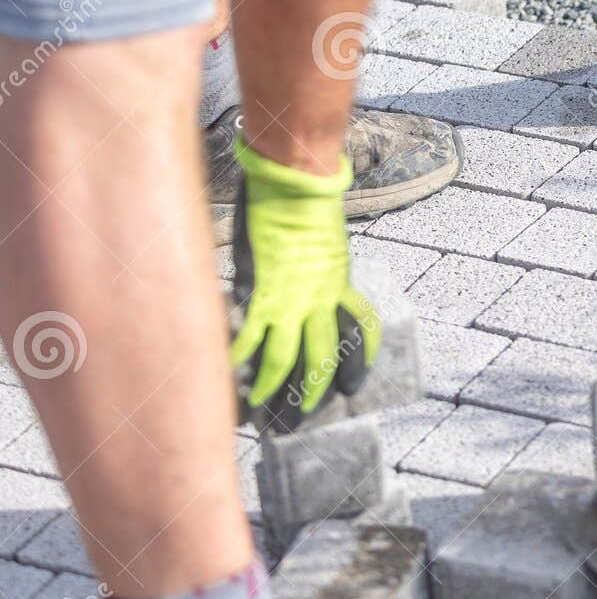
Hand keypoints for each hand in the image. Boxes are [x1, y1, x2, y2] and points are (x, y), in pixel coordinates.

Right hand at [229, 139, 378, 426]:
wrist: (297, 187)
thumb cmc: (308, 204)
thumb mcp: (326, 240)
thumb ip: (317, 265)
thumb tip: (309, 276)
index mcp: (340, 284)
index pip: (362, 326)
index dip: (364, 355)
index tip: (359, 378)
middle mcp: (321, 298)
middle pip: (324, 354)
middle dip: (315, 387)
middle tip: (307, 411)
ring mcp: (293, 299)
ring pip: (288, 355)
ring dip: (274, 384)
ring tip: (260, 403)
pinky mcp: (265, 293)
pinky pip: (252, 334)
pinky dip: (239, 355)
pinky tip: (229, 371)